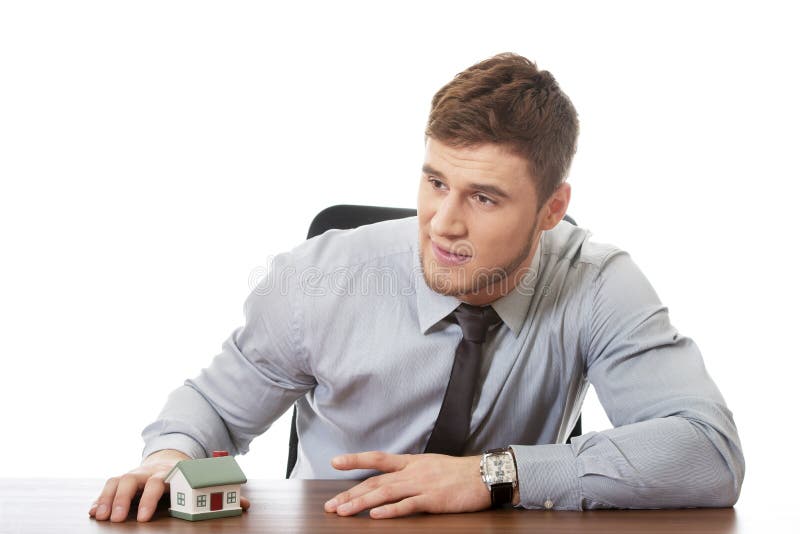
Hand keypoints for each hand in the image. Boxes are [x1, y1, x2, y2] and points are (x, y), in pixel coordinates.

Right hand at [88, 449, 250, 521]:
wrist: (168, 460)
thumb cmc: (186, 479)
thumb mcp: (201, 482)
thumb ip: (222, 493)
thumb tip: (246, 505)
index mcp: (170, 474)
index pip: (159, 484)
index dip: (151, 500)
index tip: (145, 518)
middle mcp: (149, 473)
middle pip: (133, 481)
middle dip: (125, 500)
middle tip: (120, 519)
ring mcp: (134, 475)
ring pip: (117, 482)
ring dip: (108, 499)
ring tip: (102, 517)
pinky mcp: (121, 480)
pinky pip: (107, 486)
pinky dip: (100, 499)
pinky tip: (94, 512)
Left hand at [323, 451, 489, 518]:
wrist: (484, 474)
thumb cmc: (459, 473)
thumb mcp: (431, 465)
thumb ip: (411, 471)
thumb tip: (392, 479)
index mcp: (411, 462)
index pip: (378, 459)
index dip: (355, 460)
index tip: (334, 461)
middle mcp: (412, 471)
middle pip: (375, 482)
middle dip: (350, 493)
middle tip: (330, 505)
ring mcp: (422, 485)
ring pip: (385, 493)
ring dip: (361, 503)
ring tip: (343, 511)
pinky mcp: (433, 499)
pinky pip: (408, 506)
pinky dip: (390, 511)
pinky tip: (375, 516)